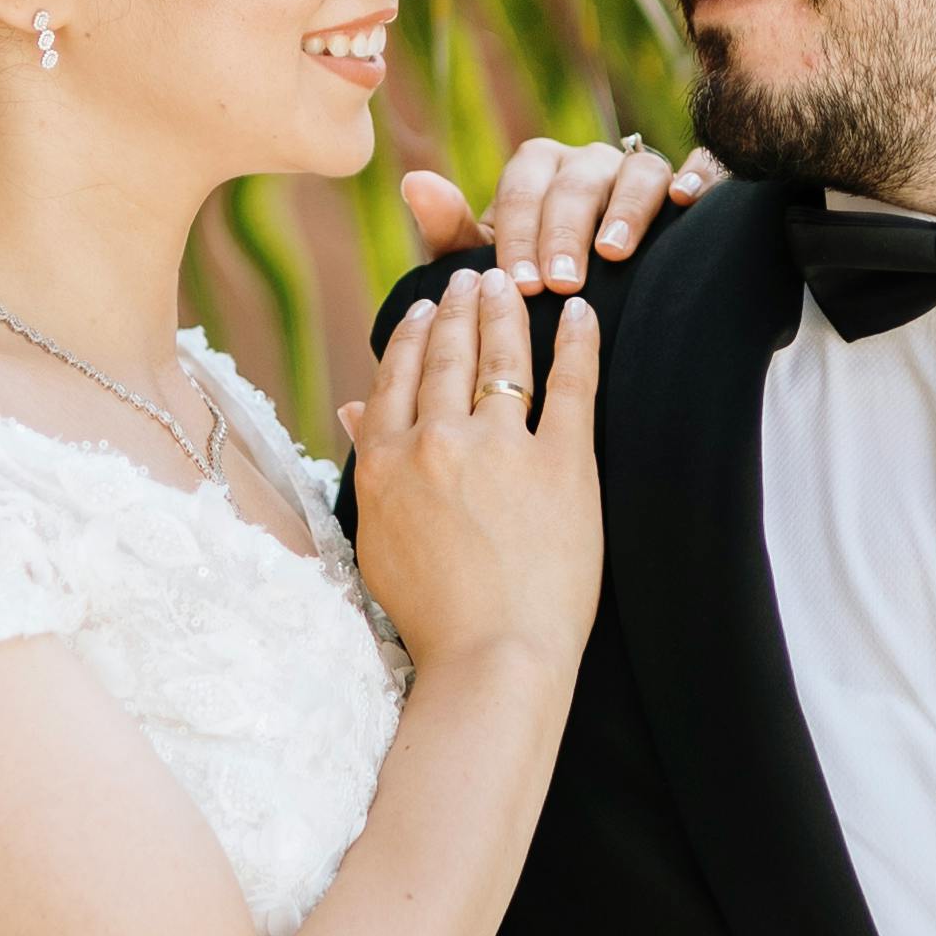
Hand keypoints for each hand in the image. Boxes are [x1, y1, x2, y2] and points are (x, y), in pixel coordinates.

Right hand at [341, 263, 601, 681]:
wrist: (492, 659)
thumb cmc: (433, 616)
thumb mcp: (377, 540)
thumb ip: (369, 466)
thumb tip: (353, 410)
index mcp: (385, 462)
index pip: (397, 376)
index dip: (412, 335)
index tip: (424, 309)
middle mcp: (436, 441)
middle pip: (448, 354)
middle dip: (459, 307)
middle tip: (470, 276)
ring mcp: (500, 448)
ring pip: (501, 356)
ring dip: (503, 310)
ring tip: (508, 282)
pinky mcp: (563, 462)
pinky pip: (571, 383)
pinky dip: (578, 341)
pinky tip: (581, 312)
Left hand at [401, 130, 719, 295]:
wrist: (588, 307)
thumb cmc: (535, 281)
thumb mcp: (490, 266)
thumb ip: (452, 232)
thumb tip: (414, 182)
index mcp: (538, 171)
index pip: (524, 184)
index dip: (519, 230)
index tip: (517, 283)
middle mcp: (589, 163)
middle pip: (577, 180)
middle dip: (564, 232)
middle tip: (560, 284)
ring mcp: (640, 171)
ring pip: (637, 171)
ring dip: (625, 210)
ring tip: (613, 256)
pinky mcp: (689, 186)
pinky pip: (700, 167)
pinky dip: (698, 175)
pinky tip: (686, 202)